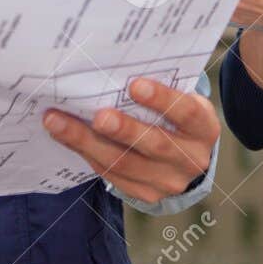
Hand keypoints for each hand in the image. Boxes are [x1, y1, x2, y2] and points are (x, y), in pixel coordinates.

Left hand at [42, 77, 217, 205]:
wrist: (186, 158)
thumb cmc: (176, 118)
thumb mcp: (180, 101)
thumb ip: (159, 91)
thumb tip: (112, 68)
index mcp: (204, 128)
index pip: (187, 113)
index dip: (163, 99)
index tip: (135, 84)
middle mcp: (191, 159)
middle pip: (155, 144)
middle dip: (123, 129)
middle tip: (97, 115)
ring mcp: (169, 181)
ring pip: (125, 164)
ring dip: (88, 141)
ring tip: (58, 122)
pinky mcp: (146, 195)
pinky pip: (113, 175)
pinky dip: (86, 153)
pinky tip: (65, 136)